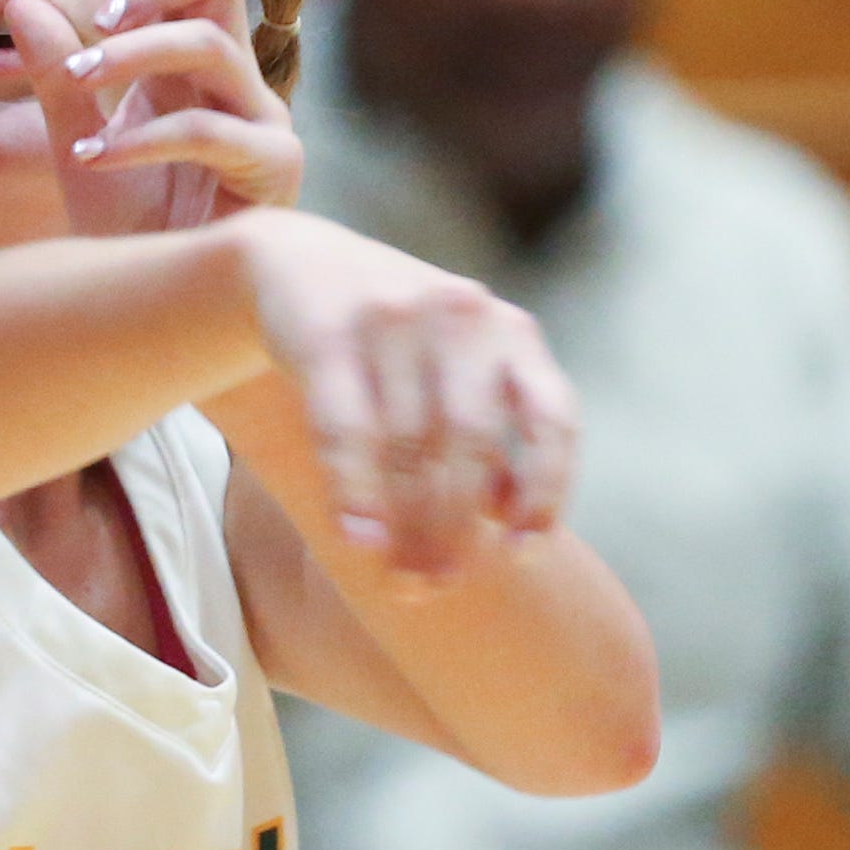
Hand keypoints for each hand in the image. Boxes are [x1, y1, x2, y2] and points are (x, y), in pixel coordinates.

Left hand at [7, 0, 300, 238]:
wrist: (160, 312)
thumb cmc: (132, 231)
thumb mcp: (80, 142)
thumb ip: (59, 75)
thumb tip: (19, 3)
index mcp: (196, 61)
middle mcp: (235, 79)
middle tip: (97, 19)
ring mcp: (261, 119)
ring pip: (209, 44)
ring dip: (133, 54)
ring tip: (80, 81)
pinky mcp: (273, 166)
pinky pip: (208, 129)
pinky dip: (140, 137)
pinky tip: (91, 157)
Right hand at [237, 209, 577, 583]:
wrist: (299, 261)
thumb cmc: (396, 342)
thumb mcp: (456, 369)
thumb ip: (487, 435)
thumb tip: (507, 519)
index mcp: (511, 330)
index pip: (550, 418)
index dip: (545, 490)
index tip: (521, 554)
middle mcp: (463, 313)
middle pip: (469, 440)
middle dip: (455, 524)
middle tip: (436, 587)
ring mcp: (396, 314)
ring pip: (408, 440)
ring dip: (406, 522)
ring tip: (400, 579)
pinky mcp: (331, 329)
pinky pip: (347, 424)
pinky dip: (354, 488)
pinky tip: (358, 538)